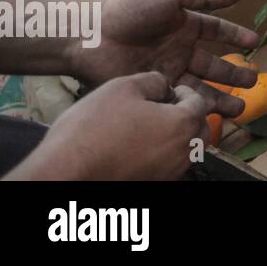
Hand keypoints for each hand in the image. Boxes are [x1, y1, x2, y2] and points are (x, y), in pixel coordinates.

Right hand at [6, 72, 211, 180]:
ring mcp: (169, 173)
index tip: (171, 91)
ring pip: (187, 150)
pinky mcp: (154, 184)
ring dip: (178, 136)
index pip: (200, 103)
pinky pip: (170, 166)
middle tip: (167, 107)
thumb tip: (165, 86)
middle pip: (200, 130)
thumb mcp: (122, 87)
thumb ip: (153, 81)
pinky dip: (164, 154)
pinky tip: (140, 147)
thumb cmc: (93, 128)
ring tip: (152, 126)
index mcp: (182, 125)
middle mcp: (182, 152)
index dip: (186, 92)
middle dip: (189, 115)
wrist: (65, 171)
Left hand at [70, 0, 258, 118]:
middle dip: (234, 75)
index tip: (256, 43)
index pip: (219, 31)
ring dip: (220, 98)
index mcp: (186, 25)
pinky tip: (210, 115)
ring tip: (240, 109)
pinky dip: (196, 108)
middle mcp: (180, 49)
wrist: (92, 36)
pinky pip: (180, 101)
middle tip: (253, 83)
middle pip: (213, 65)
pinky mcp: (154, 90)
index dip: (237, 37)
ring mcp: (168, 71)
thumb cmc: (131, 10)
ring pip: (201, 87)